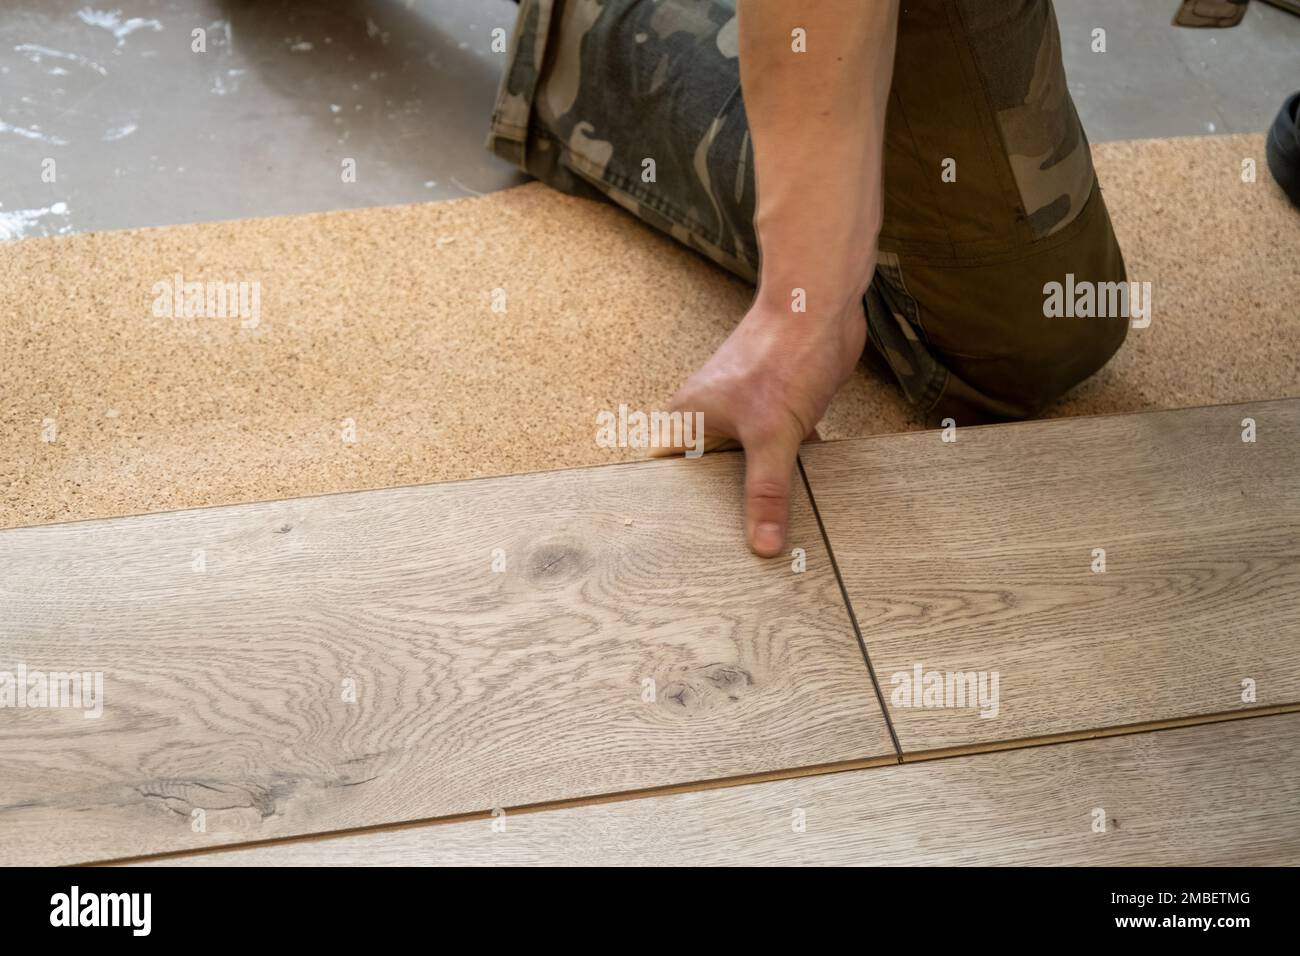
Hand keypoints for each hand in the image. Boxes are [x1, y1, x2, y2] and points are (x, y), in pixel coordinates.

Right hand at [653, 295, 866, 556]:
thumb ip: (766, 492)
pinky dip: (787, 471)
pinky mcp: (776, 410)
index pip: (662, 471)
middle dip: (719, 506)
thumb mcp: (773, 435)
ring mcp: (743, 412)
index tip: (673, 544)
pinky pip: (775, 452)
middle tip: (726, 553)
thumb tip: (763, 546)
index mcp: (689, 419)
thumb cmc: (782, 355)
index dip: (665, 504)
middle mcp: (709, 417)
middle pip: (706, 474)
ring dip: (757, 489)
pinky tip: (801, 499)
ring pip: (744, 463)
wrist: (819, 306)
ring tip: (764, 534)